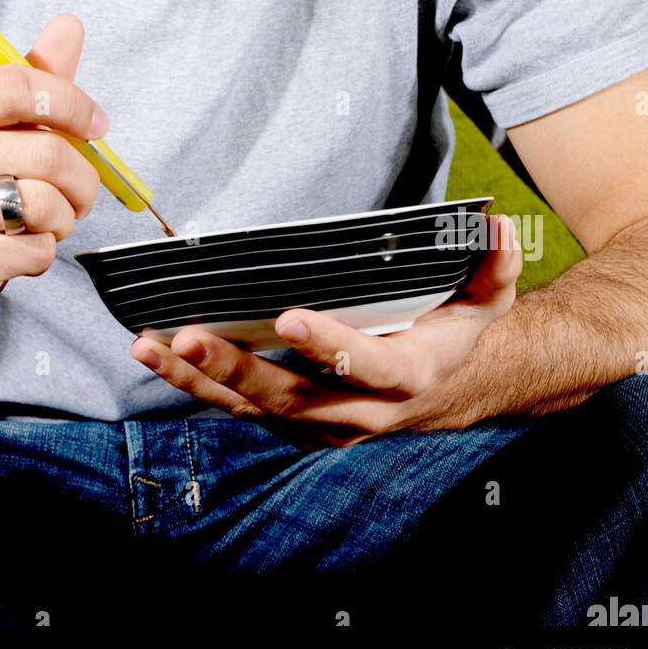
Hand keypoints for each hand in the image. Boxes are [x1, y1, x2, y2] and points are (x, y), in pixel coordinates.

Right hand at [0, 14, 104, 359]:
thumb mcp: (3, 138)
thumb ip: (38, 84)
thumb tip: (70, 23)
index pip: (17, 85)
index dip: (71, 102)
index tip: (97, 127)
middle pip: (44, 153)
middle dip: (82, 181)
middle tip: (81, 197)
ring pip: (41, 203)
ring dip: (64, 221)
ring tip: (49, 225)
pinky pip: (31, 251)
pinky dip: (44, 254)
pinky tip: (22, 253)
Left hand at [130, 214, 522, 448]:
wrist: (451, 390)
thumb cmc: (458, 333)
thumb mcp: (487, 297)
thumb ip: (492, 264)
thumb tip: (498, 227)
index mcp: (406, 378)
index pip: (364, 367)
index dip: (327, 346)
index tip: (287, 318)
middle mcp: (359, 411)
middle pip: (289, 398)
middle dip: (234, 370)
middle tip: (186, 336)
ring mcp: (322, 421)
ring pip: (252, 407)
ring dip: (198, 379)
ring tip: (149, 346)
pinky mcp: (294, 419)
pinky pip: (240, 406)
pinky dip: (197, 383)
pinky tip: (157, 352)